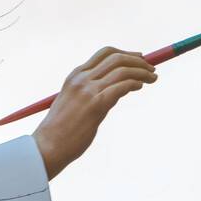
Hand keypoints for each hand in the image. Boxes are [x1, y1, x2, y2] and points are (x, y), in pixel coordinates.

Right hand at [32, 46, 157, 179]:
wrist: (48, 147)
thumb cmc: (61, 131)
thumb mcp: (74, 103)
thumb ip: (91, 93)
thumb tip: (115, 91)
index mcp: (75, 76)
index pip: (104, 54)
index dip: (125, 53)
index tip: (138, 59)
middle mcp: (82, 79)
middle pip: (116, 58)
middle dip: (137, 61)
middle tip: (151, 68)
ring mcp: (88, 90)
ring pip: (122, 70)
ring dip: (142, 72)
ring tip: (153, 78)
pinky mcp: (96, 104)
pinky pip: (122, 86)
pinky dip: (135, 83)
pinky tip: (140, 86)